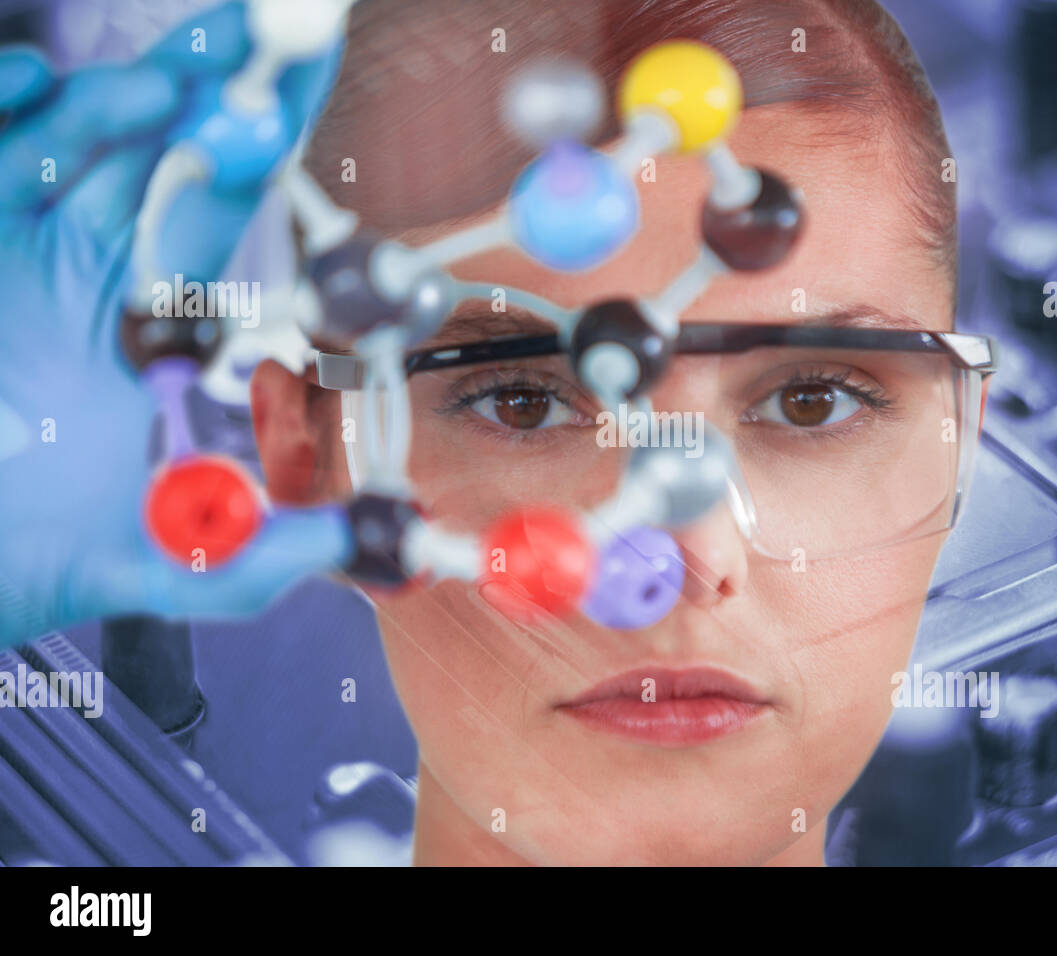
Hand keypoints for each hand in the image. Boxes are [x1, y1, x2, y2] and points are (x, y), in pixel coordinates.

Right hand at [0, 1, 352, 647]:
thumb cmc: (46, 562)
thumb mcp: (174, 566)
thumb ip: (264, 557)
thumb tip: (369, 541)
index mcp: (142, 317)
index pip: (208, 208)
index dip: (249, 143)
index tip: (296, 80)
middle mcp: (75, 269)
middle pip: (140, 154)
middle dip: (192, 91)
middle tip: (255, 34)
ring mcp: (5, 255)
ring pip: (56, 147)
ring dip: (109, 104)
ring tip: (171, 83)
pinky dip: (3, 116)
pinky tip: (32, 84)